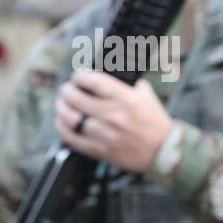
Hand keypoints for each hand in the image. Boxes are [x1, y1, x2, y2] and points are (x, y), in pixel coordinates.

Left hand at [54, 70, 173, 172]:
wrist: (161, 150)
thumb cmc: (151, 119)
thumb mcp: (143, 93)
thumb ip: (122, 82)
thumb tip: (98, 72)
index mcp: (126, 99)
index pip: (94, 82)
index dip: (80, 76)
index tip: (77, 76)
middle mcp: (114, 116)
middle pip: (76, 99)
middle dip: (67, 90)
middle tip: (67, 89)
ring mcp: (105, 135)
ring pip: (70, 118)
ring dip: (60, 107)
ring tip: (61, 102)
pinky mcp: (98, 150)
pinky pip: (71, 138)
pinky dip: (61, 127)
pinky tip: (62, 120)